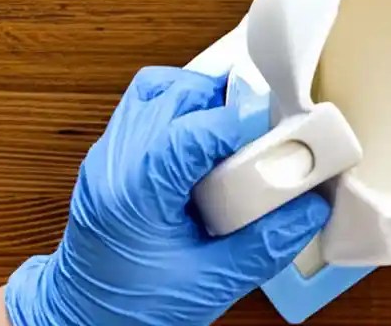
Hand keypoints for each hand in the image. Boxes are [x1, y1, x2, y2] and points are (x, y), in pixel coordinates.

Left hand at [5, 67, 328, 325]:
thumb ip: (264, 246)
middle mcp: (114, 163)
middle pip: (176, 95)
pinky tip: (206, 139)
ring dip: (204, 99)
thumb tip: (311, 208)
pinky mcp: (112, 151)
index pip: (190, 132)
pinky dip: (184, 107)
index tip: (282, 126)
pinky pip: (147, 102)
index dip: (242, 119)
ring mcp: (108, 152)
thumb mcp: (209, 287)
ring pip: (159, 88)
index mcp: (134, 196)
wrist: (79, 316)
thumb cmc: (130, 308)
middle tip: (264, 134)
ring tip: (234, 134)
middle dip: (228, 104)